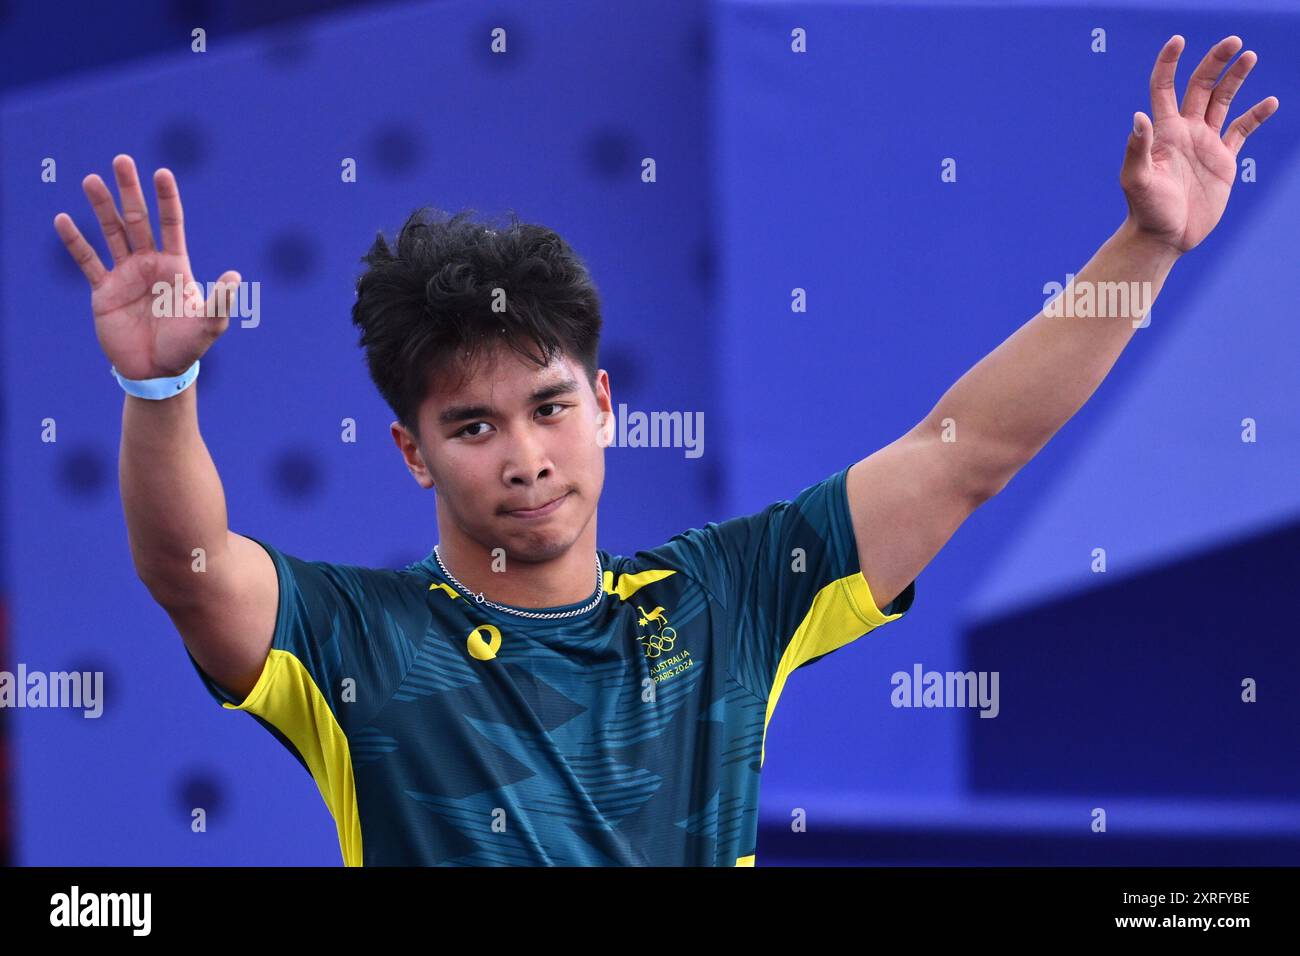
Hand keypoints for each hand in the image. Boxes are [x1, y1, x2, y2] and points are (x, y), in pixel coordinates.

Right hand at [53, 154, 239, 380]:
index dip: (166, 199)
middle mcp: (149, 264)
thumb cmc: (188, 346)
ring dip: (101, 207)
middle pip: (139, 219)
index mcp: (175, 266)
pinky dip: (75, 242)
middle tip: (122, 160)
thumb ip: (220, 300)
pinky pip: (88, 261)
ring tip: (91, 180)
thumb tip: (234, 276)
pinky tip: (63, 220)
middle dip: (130, 191)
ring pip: (112, 232)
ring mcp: (125, 275)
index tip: (162, 172)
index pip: (171, 224)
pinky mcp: (104, 291)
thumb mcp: (209, 324)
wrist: (158, 371)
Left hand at [1120, 35, 1277, 255]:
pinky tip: (1270, 101)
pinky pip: (1241, 130)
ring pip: (1222, 101)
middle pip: (1200, 86)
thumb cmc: (1146, 211)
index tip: (1178, 40)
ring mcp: (1205, 143)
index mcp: (1163, 131)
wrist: (1164, 237)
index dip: (1169, 63)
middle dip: (1215, 62)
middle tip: (1233, 42)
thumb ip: (1137, 150)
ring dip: (1235, 78)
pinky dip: (1256, 115)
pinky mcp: (1223, 160)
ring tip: (1248, 56)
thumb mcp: (1137, 181)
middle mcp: (1184, 131)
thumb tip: (1139, 116)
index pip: (1164, 88)